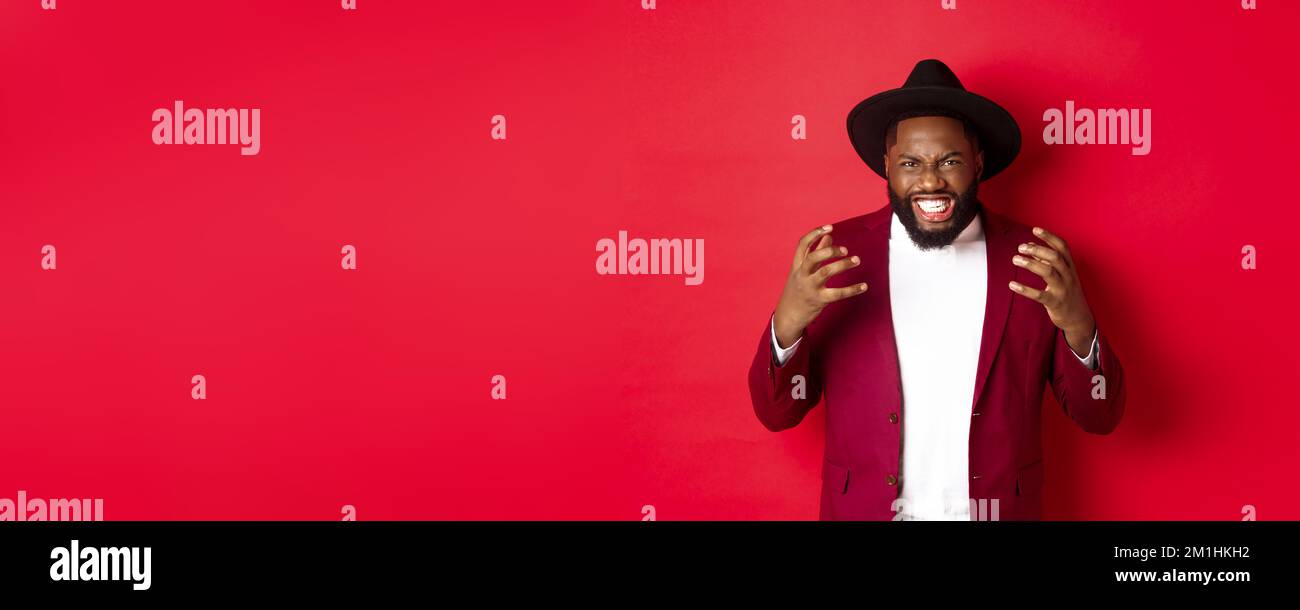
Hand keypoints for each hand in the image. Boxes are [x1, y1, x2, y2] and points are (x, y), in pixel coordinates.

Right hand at [772, 224, 868, 346]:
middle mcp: (802, 275)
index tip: (829, 227)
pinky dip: (852, 289)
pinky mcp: (819, 300)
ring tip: (856, 260)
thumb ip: (815, 253)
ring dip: (843, 265)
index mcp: (797, 266)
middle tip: (845, 250)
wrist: (787, 316)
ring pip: (826, 272)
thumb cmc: (797, 290)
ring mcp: (810, 288)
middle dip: (829, 251)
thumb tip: (828, 237)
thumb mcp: (802, 271)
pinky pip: (838, 294)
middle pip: (813, 258)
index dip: (815, 234)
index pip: (802, 245)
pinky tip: (863, 286)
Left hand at [1008, 226, 1095, 355]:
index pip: (1063, 247)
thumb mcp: (1061, 275)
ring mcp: (1063, 289)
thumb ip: (1045, 260)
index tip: (1035, 229)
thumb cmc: (1067, 292)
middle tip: (1021, 247)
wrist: (1079, 318)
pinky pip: (1039, 295)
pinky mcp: (1055, 303)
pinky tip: (1012, 285)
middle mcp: (1068, 276)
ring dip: (1030, 264)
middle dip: (1037, 249)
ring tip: (1015, 259)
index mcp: (1070, 267)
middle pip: (1055, 257)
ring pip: (1048, 272)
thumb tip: (1030, 245)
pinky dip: (1025, 289)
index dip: (1049, 237)